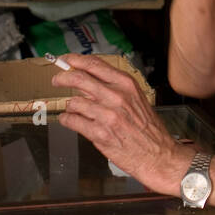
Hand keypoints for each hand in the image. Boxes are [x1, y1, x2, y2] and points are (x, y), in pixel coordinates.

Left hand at [52, 55, 187, 195]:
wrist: (158, 154)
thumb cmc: (148, 129)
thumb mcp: (136, 100)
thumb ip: (113, 88)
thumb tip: (88, 81)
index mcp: (126, 84)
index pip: (94, 64)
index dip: (75, 60)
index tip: (66, 60)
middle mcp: (116, 96)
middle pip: (78, 78)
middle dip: (62, 78)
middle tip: (57, 80)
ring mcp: (107, 115)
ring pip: (73, 102)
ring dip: (69, 106)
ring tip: (73, 110)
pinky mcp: (99, 133)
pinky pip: (72, 121)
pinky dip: (67, 120)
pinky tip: (71, 121)